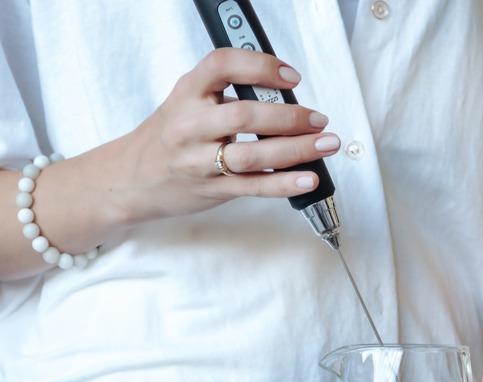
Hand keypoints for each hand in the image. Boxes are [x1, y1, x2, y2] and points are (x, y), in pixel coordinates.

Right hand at [102, 47, 340, 223]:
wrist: (130, 179)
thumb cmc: (168, 136)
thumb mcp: (187, 101)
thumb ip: (227, 93)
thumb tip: (284, 95)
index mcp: (187, 93)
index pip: (222, 65)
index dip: (260, 66)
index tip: (291, 77)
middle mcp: (191, 125)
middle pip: (245, 115)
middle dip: (289, 117)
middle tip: (318, 118)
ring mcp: (199, 161)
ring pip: (253, 154)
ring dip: (297, 149)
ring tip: (326, 143)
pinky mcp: (212, 190)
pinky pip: (253, 186)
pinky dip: (284, 183)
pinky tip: (308, 178)